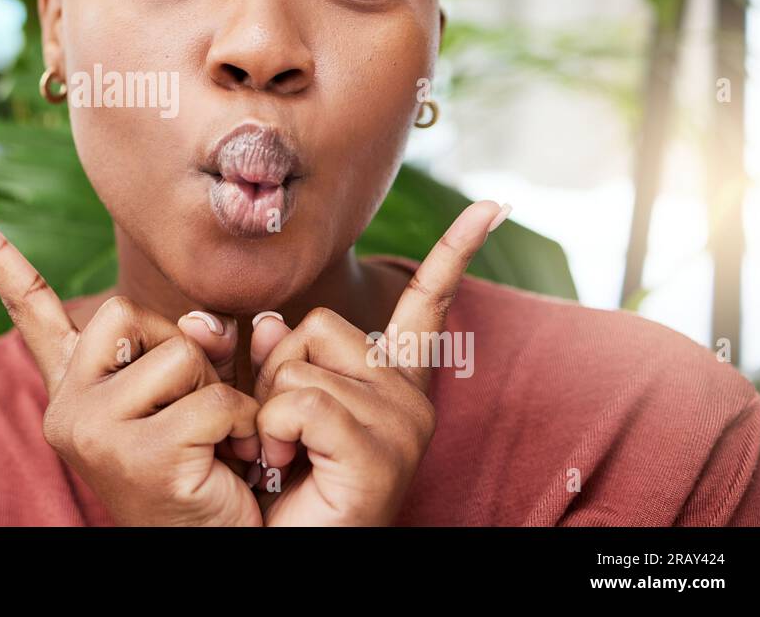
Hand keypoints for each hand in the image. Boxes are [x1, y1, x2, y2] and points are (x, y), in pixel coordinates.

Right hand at [0, 205, 262, 525]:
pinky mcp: (136, 457)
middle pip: (125, 311)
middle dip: (176, 347)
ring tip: (211, 436)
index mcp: (72, 388)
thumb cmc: (203, 466)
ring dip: (214, 387)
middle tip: (191, 407)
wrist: (213, 545)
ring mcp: (93, 433)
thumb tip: (205, 323)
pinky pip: (212, 400)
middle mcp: (67, 408)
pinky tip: (232, 459)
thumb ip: (188, 345)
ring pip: (177, 353)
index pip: (30, 309)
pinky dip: (241, 423)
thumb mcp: (190, 391)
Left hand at [248, 200, 506, 525]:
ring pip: (298, 362)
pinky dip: (273, 430)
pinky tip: (286, 464)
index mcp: (393, 385)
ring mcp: (401, 426)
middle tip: (281, 430)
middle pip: (316, 326)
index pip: (425, 308)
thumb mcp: (272, 408)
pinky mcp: (380, 453)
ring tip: (283, 453)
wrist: (286, 553)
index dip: (454, 254)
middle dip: (274, 371)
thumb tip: (272, 319)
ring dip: (268, 406)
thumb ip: (275, 358)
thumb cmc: (282, 487)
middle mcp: (408, 400)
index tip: (492, 207)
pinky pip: (299, 401)